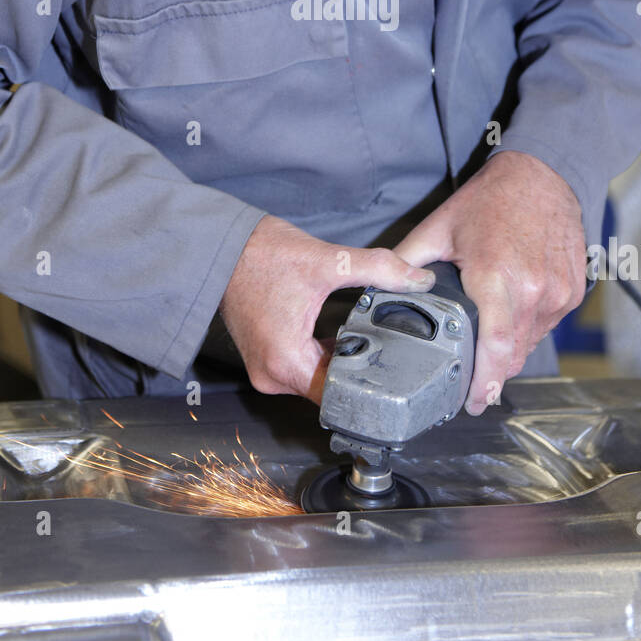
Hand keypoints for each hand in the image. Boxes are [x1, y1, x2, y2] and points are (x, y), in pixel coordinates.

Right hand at [219, 214, 434, 404]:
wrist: (221, 244)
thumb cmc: (261, 254)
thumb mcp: (328, 261)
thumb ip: (378, 269)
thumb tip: (419, 279)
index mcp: (286, 361)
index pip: (338, 396)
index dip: (370, 384)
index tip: (395, 370)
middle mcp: (272, 374)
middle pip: (330, 388)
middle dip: (360, 370)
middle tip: (391, 350)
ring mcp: (266, 366)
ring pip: (318, 377)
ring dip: (342, 361)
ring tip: (369, 339)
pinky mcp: (266, 355)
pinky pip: (305, 365)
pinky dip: (325, 353)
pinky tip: (344, 334)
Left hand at [394, 151, 585, 414]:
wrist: (541, 175)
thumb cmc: (489, 200)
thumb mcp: (439, 228)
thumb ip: (406, 262)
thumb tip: (376, 290)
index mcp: (495, 276)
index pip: (494, 345)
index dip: (484, 381)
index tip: (473, 402)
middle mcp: (531, 289)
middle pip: (513, 354)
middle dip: (492, 375)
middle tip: (473, 387)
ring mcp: (556, 292)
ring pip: (532, 342)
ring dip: (511, 352)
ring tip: (490, 349)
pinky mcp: (572, 290)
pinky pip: (547, 324)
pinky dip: (529, 329)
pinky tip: (513, 317)